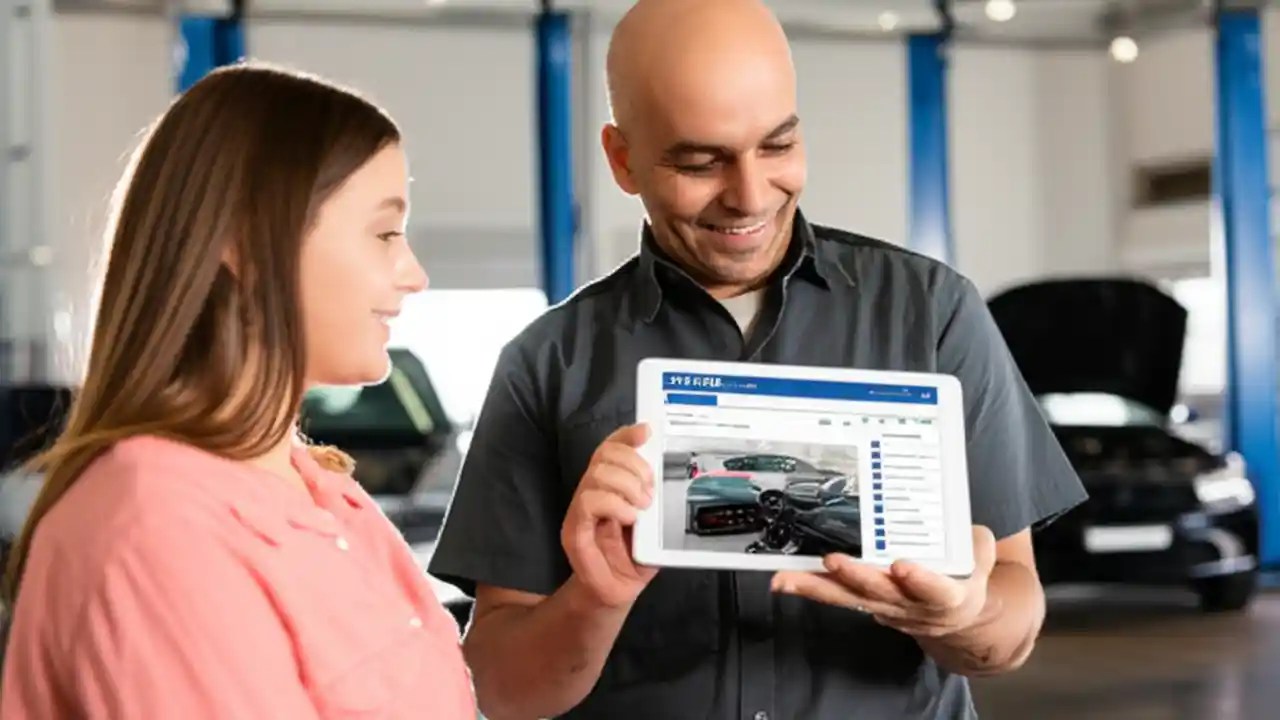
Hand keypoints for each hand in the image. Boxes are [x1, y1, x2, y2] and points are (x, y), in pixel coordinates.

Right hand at [561, 423, 659, 607]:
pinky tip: (629, 517)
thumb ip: (657, 499)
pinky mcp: (574, 530)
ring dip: (626, 485)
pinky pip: (588, 501)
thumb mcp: (655, 522)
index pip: (611, 448)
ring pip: (597, 473)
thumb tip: (669, 475)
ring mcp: (580, 509)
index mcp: (610, 485)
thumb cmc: (636, 556)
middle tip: (650, 490)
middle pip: (605, 455)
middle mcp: (592, 490)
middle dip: (633, 465)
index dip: (626, 435)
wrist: (615, 590)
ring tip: (641, 506)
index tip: (647, 432)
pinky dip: (613, 504)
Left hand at [771, 525, 999, 637]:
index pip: (935, 591)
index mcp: (948, 598)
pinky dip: (810, 587)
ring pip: (848, 599)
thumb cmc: (967, 578)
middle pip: (880, 595)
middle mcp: (911, 608)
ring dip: (816, 588)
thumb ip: (975, 544)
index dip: (921, 582)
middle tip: (833, 561)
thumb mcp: (981, 558)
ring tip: (785, 579)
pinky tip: (784, 580)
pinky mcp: (863, 603)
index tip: (903, 567)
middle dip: (855, 578)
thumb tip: (963, 527)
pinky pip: (836, 596)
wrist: (957, 616)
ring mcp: (884, 608)